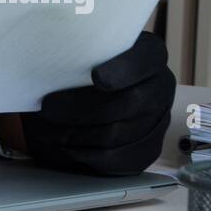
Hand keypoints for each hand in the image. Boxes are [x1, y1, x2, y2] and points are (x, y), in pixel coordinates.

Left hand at [16, 32, 175, 175]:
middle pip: (129, 103)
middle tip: (48, 109)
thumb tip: (50, 52)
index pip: (146, 59)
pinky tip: (66, 146)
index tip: (97, 78)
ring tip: (49, 129)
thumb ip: (78, 50)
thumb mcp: (81, 50)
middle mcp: (161, 86)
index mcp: (150, 54)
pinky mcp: (148, 149)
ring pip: (119, 135)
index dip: (124, 70)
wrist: (86, 94)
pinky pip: (119, 159)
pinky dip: (88, 155)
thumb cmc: (80, 66)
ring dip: (78, 134)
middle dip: (83, 109)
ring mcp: (158, 120)